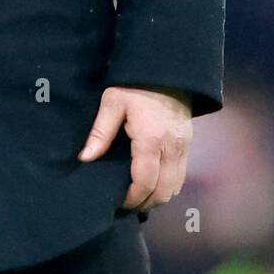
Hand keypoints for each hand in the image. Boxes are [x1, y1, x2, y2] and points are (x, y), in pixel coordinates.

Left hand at [77, 84, 192, 213]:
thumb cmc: (135, 85)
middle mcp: (172, 148)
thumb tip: (85, 158)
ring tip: (137, 196)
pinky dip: (168, 186)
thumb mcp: (112, 103)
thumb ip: (100, 133)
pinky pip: (181, 176)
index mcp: (151, 140)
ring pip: (175, 187)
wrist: (167, 68)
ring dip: (157, 196)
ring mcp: (184, 147)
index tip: (117, 202)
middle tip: (125, 204)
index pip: (144, 183)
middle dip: (144, 203)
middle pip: (163, 192)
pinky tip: (152, 183)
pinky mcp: (188, 144)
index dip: (131, 198)